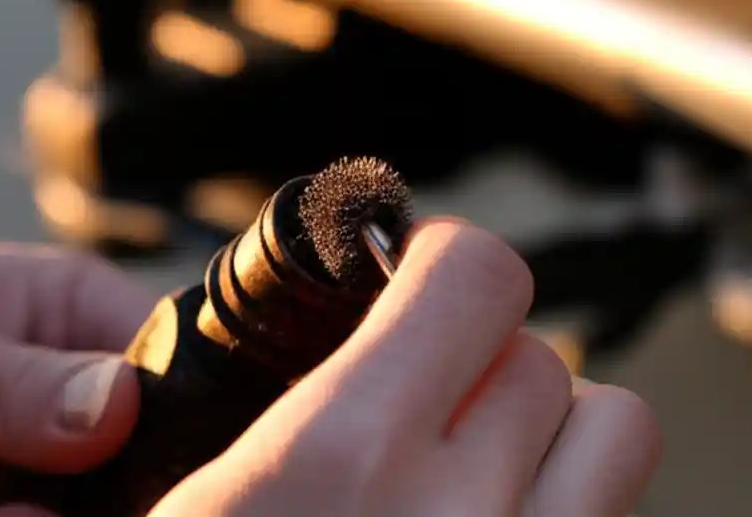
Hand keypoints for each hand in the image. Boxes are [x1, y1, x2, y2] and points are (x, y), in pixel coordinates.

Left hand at [0, 243, 157, 515]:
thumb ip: (6, 378)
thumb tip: (115, 406)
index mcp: (79, 314)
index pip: (174, 361)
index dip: (169, 414)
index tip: (128, 460)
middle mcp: (87, 390)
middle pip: (162, 447)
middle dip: (127, 488)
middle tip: (45, 505)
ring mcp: (60, 465)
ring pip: (123, 505)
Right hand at [152, 219, 661, 516]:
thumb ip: (188, 444)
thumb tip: (136, 444)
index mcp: (337, 461)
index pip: (473, 272)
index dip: (443, 260)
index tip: (415, 273)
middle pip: (538, 351)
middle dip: (482, 357)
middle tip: (425, 400)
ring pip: (615, 431)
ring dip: (558, 427)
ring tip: (486, 463)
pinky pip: (613, 513)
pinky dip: (570, 499)